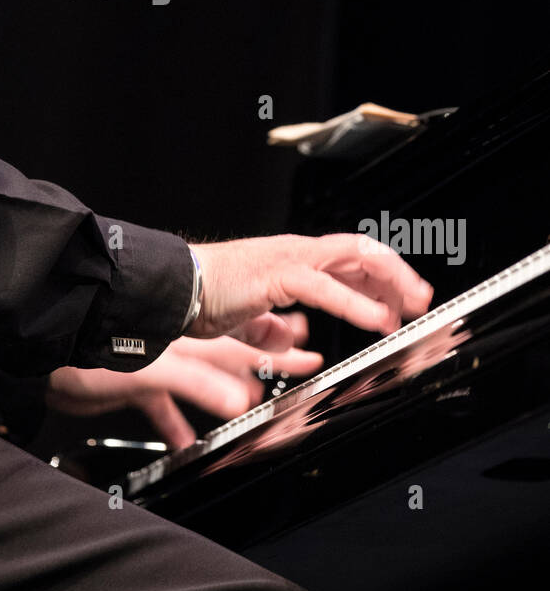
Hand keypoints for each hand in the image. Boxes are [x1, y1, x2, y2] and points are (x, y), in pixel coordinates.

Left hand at [45, 313, 323, 449]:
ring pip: (203, 384)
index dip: (275, 349)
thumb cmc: (90, 353)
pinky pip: (166, 408)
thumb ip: (197, 386)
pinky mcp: (137, 386)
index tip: (305, 349)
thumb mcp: (153, 374)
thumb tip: (238, 402)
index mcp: (189, 341)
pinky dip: (178, 425)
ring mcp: (158, 366)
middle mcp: (178, 349)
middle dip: (264, 365)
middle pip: (231, 360)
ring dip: (225, 397)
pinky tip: (185, 441)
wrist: (45, 356)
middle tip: (296, 363)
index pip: (242, 346)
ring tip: (249, 406)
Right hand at [185, 232, 433, 341]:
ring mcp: (289, 260)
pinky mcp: (276, 275)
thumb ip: (268, 328)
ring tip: (408, 308)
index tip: (402, 301)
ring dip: (388, 282)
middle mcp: (296, 253)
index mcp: (292, 261)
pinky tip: (377, 320)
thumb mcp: (246, 321)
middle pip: (362, 251)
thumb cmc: (200, 298)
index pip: (349, 259)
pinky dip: (356, 303)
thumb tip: (286, 339)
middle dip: (397, 275)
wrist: (171, 289)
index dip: (380, 278)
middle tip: (420, 301)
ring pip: (354, 257)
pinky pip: (325, 287)